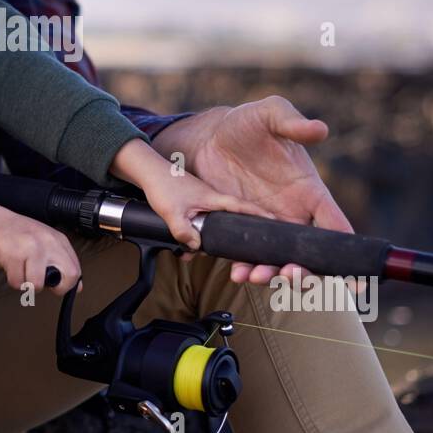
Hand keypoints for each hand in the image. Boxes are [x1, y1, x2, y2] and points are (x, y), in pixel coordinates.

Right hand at [0, 193, 81, 297]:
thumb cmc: (17, 235)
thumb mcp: (45, 243)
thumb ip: (62, 262)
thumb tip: (78, 287)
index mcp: (58, 240)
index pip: (76, 270)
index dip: (66, 284)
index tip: (55, 285)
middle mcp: (48, 242)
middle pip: (67, 277)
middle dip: (54, 287)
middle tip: (40, 282)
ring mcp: (32, 248)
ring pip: (37, 285)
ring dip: (26, 284)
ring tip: (20, 270)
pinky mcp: (14, 255)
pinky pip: (17, 283)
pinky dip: (12, 279)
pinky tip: (10, 266)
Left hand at [109, 140, 261, 249]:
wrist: (149, 173)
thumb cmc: (163, 186)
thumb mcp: (172, 211)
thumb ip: (183, 230)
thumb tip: (196, 247)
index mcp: (218, 199)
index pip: (248, 210)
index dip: (265, 219)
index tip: (284, 228)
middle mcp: (216, 202)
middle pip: (238, 222)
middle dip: (244, 241)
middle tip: (252, 259)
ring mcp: (207, 205)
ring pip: (220, 228)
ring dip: (217, 244)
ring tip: (210, 259)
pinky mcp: (197, 208)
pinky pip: (205, 227)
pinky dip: (200, 240)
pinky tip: (188, 251)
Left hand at [153, 97, 351, 285]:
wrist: (208, 137)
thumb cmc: (245, 123)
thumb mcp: (268, 114)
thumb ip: (292, 121)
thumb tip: (319, 129)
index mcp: (310, 193)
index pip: (338, 230)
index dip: (350, 257)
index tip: (356, 280)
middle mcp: (293, 215)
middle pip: (310, 256)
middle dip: (305, 273)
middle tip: (290, 274)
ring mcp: (267, 226)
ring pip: (279, 261)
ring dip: (272, 274)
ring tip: (255, 275)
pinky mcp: (242, 230)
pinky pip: (249, 256)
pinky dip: (246, 268)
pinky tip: (237, 271)